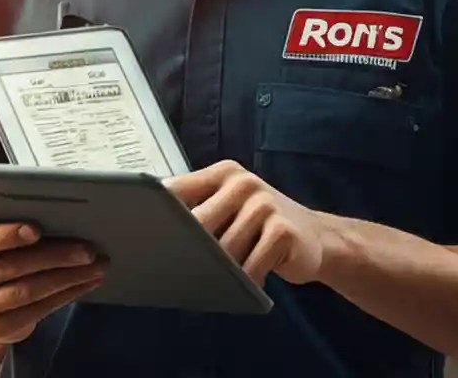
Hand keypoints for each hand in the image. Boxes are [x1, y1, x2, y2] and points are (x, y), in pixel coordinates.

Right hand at [0, 221, 106, 344]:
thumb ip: (1, 218)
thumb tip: (44, 201)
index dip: (5, 235)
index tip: (35, 229)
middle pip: (11, 267)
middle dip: (54, 256)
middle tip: (88, 249)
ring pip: (28, 291)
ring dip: (68, 277)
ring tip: (96, 264)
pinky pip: (38, 310)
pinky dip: (67, 294)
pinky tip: (87, 281)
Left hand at [164, 160, 332, 285]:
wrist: (317, 238)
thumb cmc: (261, 226)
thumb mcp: (230, 207)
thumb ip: (199, 210)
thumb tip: (154, 235)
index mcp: (223, 173)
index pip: (177, 189)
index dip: (155, 212)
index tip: (139, 234)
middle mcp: (242, 182)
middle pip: (196, 223)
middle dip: (187, 251)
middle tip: (179, 271)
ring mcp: (264, 204)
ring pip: (222, 251)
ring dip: (219, 272)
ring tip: (220, 280)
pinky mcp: (282, 231)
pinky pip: (249, 267)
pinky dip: (244, 282)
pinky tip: (248, 284)